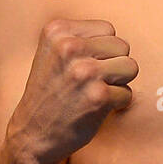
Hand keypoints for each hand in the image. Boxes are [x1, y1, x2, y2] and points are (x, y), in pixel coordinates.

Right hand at [6, 18, 137, 163]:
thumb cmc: (48, 92)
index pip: (108, 29)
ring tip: (94, 91)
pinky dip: (116, 104)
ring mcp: (85, 71)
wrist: (32, 134)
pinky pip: (127, 93)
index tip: (82, 65)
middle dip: (113, 64)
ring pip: (130, 67)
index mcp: (57, 30)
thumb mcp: (51, 52)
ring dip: (118, 83)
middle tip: (90, 82)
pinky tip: (94, 108)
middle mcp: (69, 47)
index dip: (101, 50)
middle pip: (122, 46)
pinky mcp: (98, 96)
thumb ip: (80, 38)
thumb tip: (120, 39)